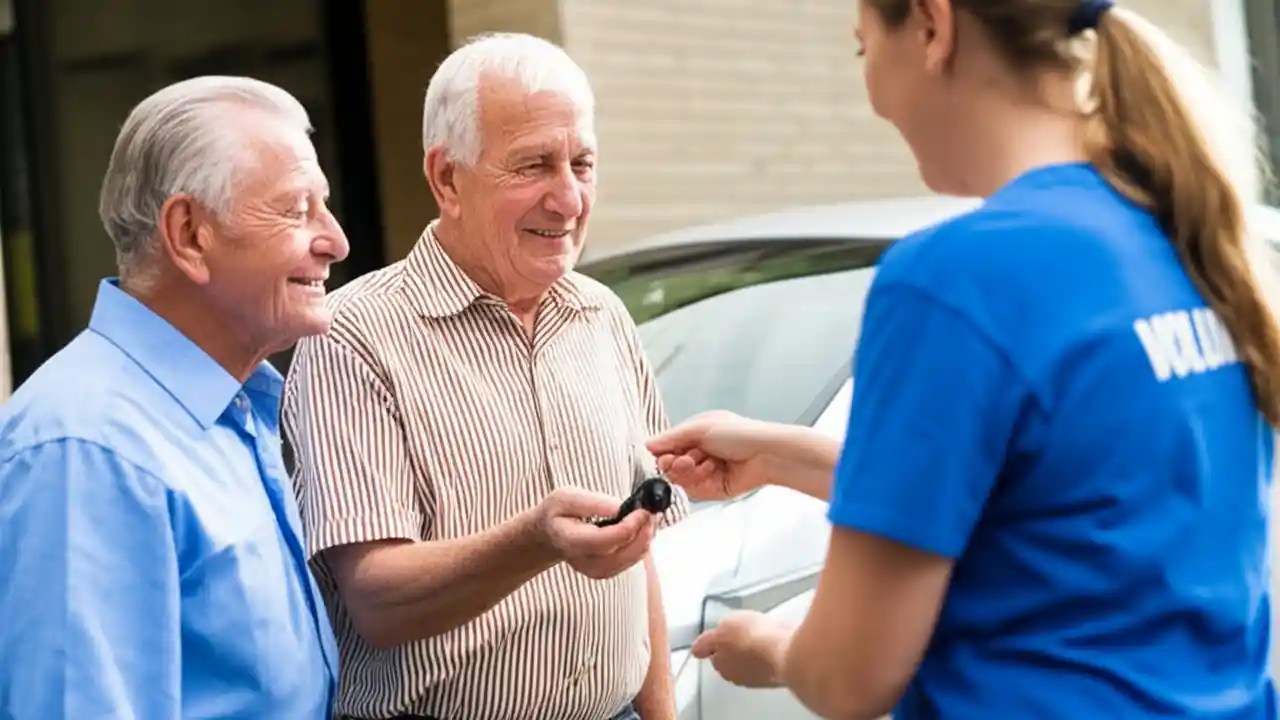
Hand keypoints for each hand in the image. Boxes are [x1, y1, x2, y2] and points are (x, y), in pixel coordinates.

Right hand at [536, 486, 655, 579]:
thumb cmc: (556, 514)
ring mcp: (597, 571)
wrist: (549, 535)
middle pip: (624, 551)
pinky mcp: (607, 571)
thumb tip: (619, 507)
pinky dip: (641, 543)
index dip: (630, 525)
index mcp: (571, 542)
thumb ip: (592, 502)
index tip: (642, 509)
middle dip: (643, 530)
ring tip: (648, 517)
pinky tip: (642, 528)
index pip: (607, 540)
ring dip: (646, 537)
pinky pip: (632, 560)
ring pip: (632, 558)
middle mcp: (584, 562)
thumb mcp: (565, 497)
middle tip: (651, 511)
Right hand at [645, 410, 771, 500]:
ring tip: (705, 463)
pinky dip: (700, 481)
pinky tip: (712, 471)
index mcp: (695, 435)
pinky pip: (695, 491)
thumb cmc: (740, 433)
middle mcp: (699, 454)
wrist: (764, 452)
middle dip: (676, 464)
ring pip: (681, 480)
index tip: (667, 455)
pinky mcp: (714, 489)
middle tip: (687, 460)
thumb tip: (649, 444)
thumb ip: (672, 437)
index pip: (667, 448)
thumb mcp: (701, 427)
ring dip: (690, 472)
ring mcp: (706, 472)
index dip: (664, 454)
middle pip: (671, 467)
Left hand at [692, 611, 792, 687]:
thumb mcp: (721, 630)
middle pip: (734, 657)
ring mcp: (762, 675)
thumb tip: (697, 649)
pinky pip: (773, 656)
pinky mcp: (782, 670)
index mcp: (722, 666)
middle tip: (743, 627)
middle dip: (738, 643)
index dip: (718, 640)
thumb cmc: (753, 639)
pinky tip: (777, 636)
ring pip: (754, 657)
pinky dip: (773, 647)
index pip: (714, 655)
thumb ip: (706, 641)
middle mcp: (741, 676)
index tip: (721, 631)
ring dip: (756, 645)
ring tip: (762, 629)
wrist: (786, 649)